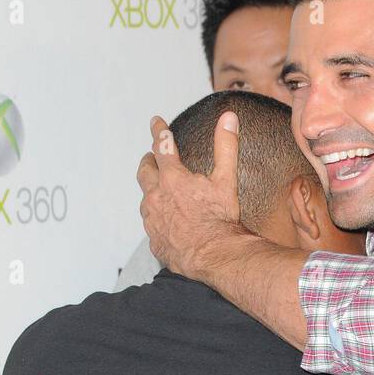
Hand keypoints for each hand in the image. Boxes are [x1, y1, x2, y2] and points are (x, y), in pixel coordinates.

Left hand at [136, 112, 242, 280]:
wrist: (215, 256)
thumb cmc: (221, 220)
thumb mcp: (226, 180)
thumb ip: (225, 147)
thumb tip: (228, 118)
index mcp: (172, 179)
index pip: (161, 146)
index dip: (159, 131)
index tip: (156, 122)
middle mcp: (156, 197)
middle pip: (144, 172)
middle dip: (148, 161)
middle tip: (150, 157)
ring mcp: (153, 220)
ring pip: (145, 200)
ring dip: (151, 192)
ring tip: (158, 191)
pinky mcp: (155, 240)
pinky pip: (151, 225)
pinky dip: (156, 219)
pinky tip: (164, 221)